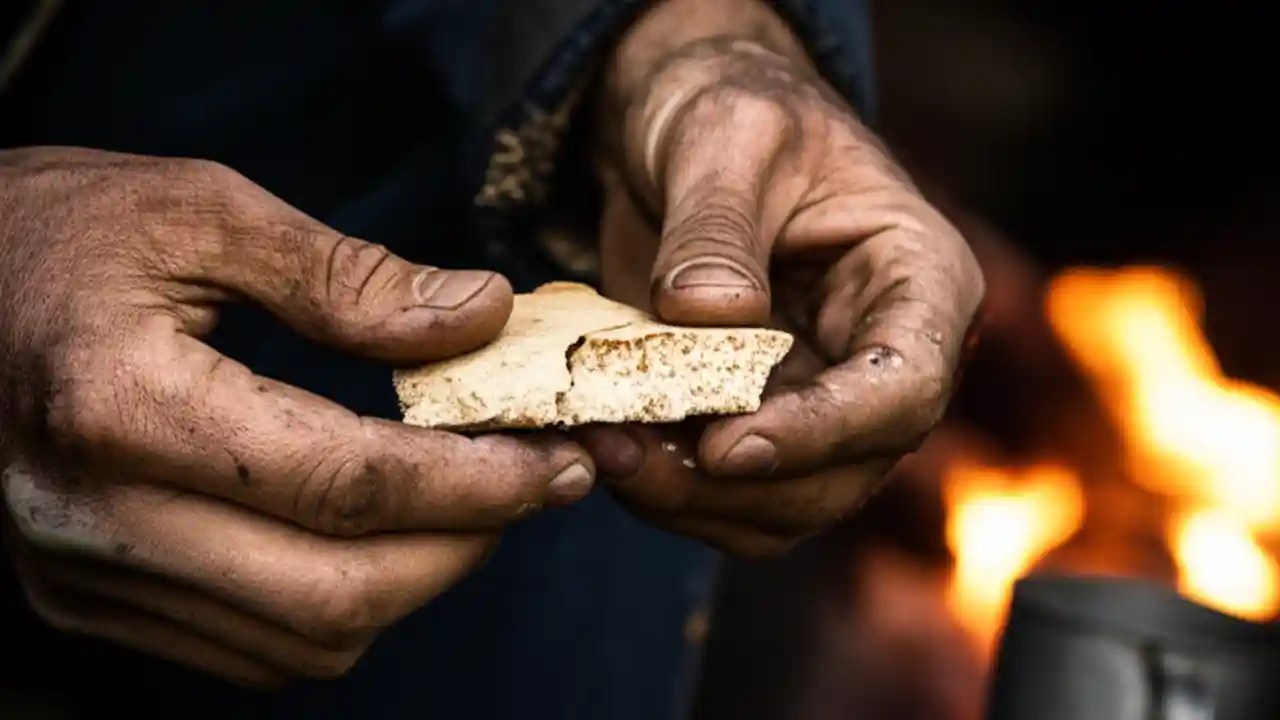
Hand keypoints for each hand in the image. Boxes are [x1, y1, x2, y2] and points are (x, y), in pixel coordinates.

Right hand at [0, 147, 594, 684]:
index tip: (558, 460)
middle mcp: (96, 519)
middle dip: (463, 547)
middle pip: (337, 593)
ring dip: (413, 581)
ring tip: (462, 501)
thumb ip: (348, 277)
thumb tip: (482, 316)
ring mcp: (86, 575)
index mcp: (120, 406)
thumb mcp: (202, 212)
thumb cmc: (56, 231)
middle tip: (530, 484)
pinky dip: (342, 604)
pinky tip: (372, 532)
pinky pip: (253, 648)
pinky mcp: (89, 597)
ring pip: (303, 641)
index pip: (345, 483)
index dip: (476, 482)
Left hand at [579, 2, 983, 556]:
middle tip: (627, 456)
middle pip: (844, 473)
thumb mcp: (726, 135)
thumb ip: (718, 224)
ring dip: (690, 499)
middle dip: (737, 485)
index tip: (729, 445)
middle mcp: (880, 359)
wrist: (687, 130)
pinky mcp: (754, 423)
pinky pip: (724, 494)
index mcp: (917, 281)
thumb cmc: (732, 110)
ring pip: (781, 506)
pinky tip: (603, 445)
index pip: (904, 387)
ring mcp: (820, 403)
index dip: (824, 431)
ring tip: (600, 449)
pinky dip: (665, 487)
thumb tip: (707, 316)